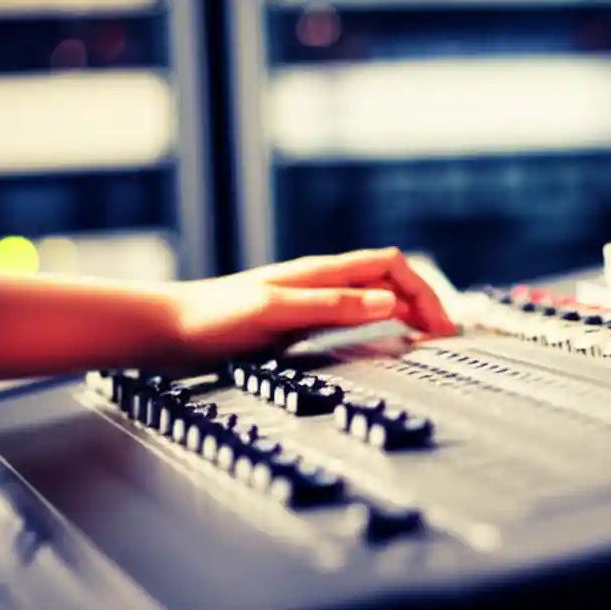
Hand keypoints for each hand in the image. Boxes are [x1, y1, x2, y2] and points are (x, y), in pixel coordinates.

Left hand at [166, 247, 455, 360]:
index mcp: (320, 273)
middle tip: (444, 337)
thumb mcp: (275, 312)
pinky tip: (378, 344)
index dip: (422, 291)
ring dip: (404, 311)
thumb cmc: (211, 319)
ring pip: (373, 295)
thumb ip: (332, 306)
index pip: (390, 265)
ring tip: (425, 340)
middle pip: (388, 278)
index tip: (439, 327)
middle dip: (423, 301)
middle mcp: (319, 281)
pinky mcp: (296, 320)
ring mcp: (309, 299)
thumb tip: (388, 301)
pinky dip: (378, 325)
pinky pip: (352, 314)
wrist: (165, 330)